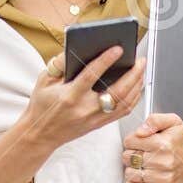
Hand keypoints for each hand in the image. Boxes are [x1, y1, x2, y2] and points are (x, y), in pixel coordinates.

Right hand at [22, 47, 145, 151]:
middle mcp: (85, 109)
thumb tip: (77, 48)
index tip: (118, 49)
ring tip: (142, 69)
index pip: (91, 76)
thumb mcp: (44, 81)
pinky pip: (124, 111)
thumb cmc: (42, 105)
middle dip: (133, 74)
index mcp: (69, 96)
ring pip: (125, 102)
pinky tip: (138, 86)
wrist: (41, 134)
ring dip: (137, 85)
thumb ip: (59, 64)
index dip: (106, 61)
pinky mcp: (100, 125)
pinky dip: (134, 97)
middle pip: (117, 91)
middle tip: (140, 60)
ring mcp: (95, 119)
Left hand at [121, 112, 182, 182]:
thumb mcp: (173, 121)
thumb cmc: (182, 141)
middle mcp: (163, 161)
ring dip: (133, 168)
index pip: (130, 141)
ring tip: (142, 164)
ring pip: (131, 174)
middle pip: (127, 157)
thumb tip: (140, 131)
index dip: (132, 140)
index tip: (139, 141)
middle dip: (131, 153)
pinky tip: (139, 178)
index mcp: (163, 143)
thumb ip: (155, 120)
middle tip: (142, 152)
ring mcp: (163, 177)